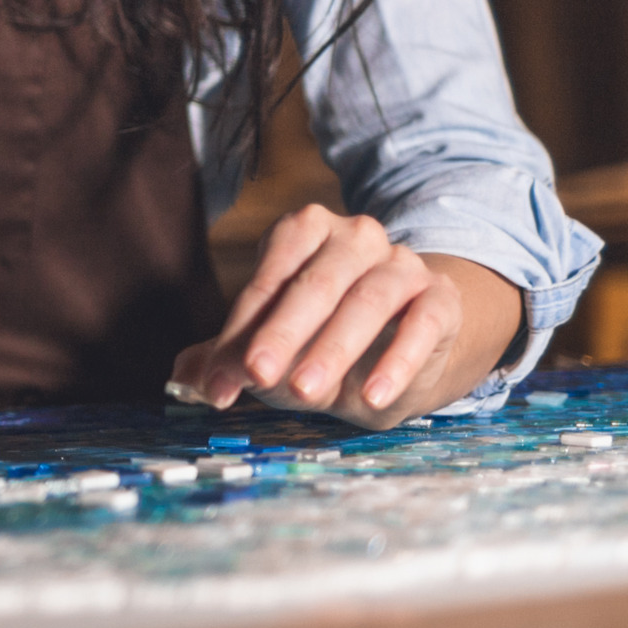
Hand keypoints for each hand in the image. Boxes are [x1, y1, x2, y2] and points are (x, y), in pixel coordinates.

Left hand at [173, 206, 521, 428]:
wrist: (414, 342)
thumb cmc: (329, 335)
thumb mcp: (280, 345)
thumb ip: (234, 356)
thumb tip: (185, 378)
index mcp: (302, 232)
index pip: (266, 283)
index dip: (240, 334)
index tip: (219, 384)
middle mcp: (354, 237)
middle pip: (313, 284)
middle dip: (282, 334)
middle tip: (259, 376)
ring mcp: (402, 262)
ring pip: (367, 300)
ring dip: (334, 348)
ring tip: (306, 392)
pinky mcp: (441, 296)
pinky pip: (422, 324)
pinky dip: (397, 360)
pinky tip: (373, 395)